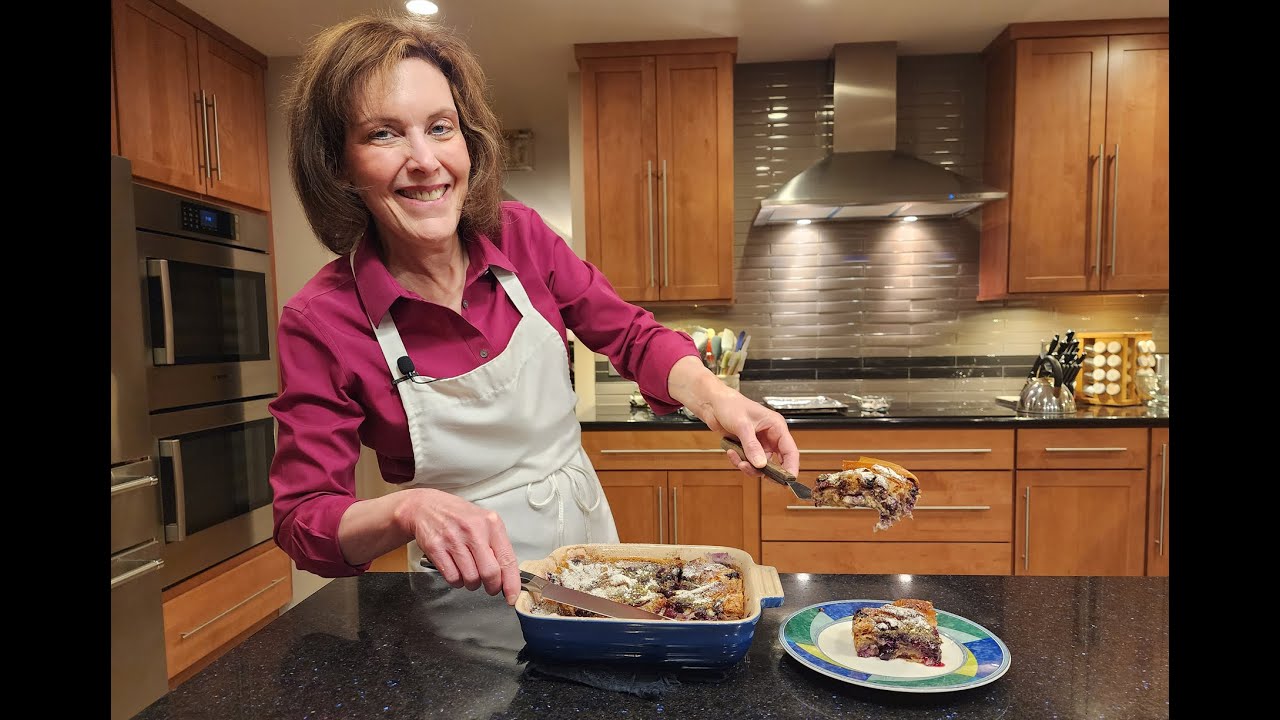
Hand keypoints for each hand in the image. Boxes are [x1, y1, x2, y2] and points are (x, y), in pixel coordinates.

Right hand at [394, 488, 521, 604]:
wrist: (427, 507)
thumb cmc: (459, 517)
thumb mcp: (484, 523)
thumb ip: (497, 547)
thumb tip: (508, 577)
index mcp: (491, 523)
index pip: (507, 559)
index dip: (511, 583)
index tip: (512, 597)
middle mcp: (473, 530)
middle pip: (489, 573)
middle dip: (492, 586)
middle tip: (490, 587)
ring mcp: (453, 539)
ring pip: (471, 578)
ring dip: (472, 583)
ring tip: (469, 573)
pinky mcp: (436, 548)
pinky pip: (452, 577)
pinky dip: (456, 581)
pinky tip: (456, 570)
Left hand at [694, 387, 799, 478]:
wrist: (713, 404)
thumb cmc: (731, 405)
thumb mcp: (742, 425)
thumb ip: (752, 446)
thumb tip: (761, 464)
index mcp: (776, 426)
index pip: (790, 450)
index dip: (791, 467)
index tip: (788, 480)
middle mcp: (770, 436)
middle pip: (777, 461)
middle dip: (766, 470)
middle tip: (757, 473)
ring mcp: (759, 443)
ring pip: (760, 465)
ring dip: (749, 466)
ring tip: (739, 460)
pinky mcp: (747, 448)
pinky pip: (748, 462)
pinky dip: (739, 461)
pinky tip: (731, 452)